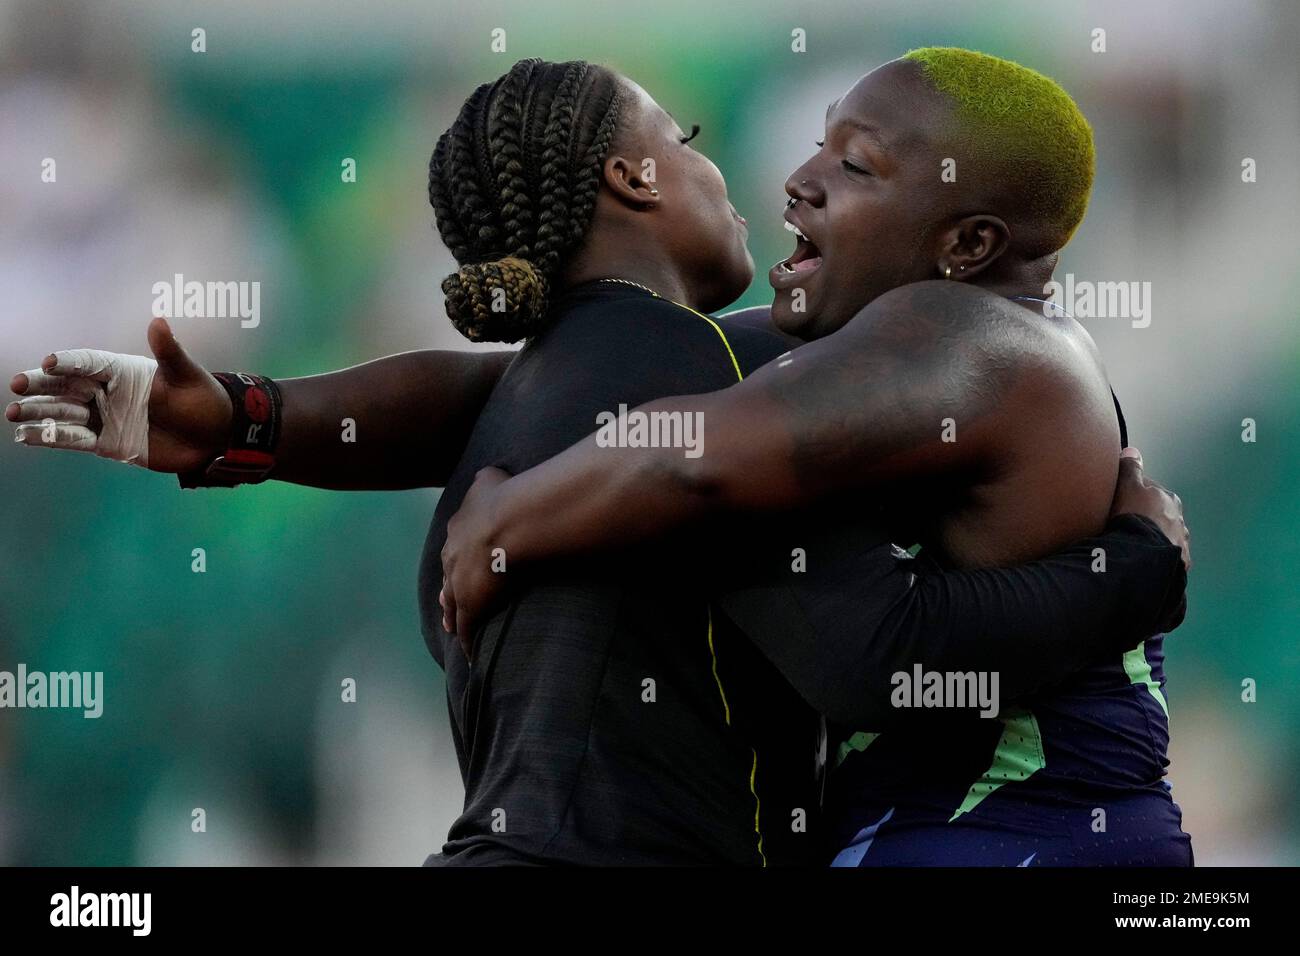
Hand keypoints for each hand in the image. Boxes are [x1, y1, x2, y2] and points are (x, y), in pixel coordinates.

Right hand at [9, 317, 230, 472]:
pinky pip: (73, 439)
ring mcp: (105, 417)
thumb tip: (158, 322)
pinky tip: (26, 436)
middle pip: (67, 386)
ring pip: (64, 413)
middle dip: (41, 386)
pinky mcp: (107, 442)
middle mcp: (108, 392)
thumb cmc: (203, 398)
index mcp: (124, 370)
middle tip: (17, 385)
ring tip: (13, 413)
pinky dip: (50, 437)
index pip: (90, 362)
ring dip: (38, 412)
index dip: (70, 362)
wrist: (214, 436)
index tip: (50, 363)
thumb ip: (169, 352)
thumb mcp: (188, 375)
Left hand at [439, 466, 511, 659]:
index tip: (462, 566)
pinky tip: (469, 654)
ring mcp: (458, 583)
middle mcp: (451, 557)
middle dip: (448, 589)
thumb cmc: (504, 497)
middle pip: (447, 578)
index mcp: (456, 530)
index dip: (459, 559)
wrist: (505, 523)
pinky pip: (466, 628)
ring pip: (451, 605)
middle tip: (449, 602)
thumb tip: (488, 474)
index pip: (455, 548)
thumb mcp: (489, 478)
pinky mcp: (469, 604)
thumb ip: (485, 479)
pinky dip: (467, 641)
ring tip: (452, 628)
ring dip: (452, 617)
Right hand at [1109, 447, 1190, 570]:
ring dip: (1154, 537)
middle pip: (1161, 514)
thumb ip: (1130, 469)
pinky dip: (1156, 555)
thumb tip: (1132, 451)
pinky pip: (1166, 555)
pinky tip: (1144, 558)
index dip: (1134, 494)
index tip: (1121, 501)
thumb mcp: (1127, 487)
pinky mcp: (1179, 562)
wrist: (1143, 554)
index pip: (1151, 490)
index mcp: (1168, 498)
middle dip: (1148, 517)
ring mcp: (1181, 542)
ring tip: (1135, 544)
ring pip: (1165, 535)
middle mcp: (1179, 518)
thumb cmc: (1134, 517)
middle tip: (1127, 524)